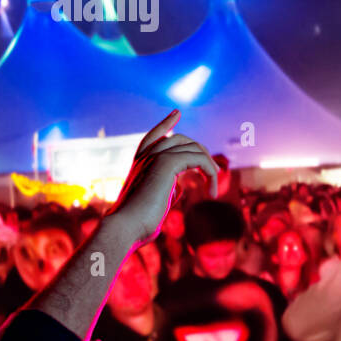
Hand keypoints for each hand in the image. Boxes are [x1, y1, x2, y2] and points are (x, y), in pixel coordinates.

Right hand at [106, 111, 217, 246]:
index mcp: (139, 164)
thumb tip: (180, 187)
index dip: (165, 124)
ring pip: (191, 147)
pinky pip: (197, 158)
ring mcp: (154, 157)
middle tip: (215, 171)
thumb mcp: (155, 203)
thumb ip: (167, 189)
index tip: (177, 112)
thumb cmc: (138, 224)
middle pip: (179, 139)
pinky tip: (212, 191)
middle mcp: (145, 157)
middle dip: (200, 151)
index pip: (153, 137)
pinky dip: (210, 173)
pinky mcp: (165, 162)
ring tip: (214, 187)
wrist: (126, 228)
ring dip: (209, 166)